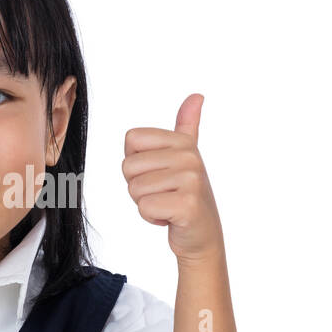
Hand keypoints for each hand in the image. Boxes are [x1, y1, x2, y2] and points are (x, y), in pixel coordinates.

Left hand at [122, 93, 223, 264]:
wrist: (203, 236)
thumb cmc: (186, 196)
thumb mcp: (185, 158)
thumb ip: (187, 126)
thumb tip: (197, 96)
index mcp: (183, 142)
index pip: (131, 139)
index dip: (135, 162)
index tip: (157, 174)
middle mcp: (190, 157)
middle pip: (129, 166)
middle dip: (138, 187)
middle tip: (162, 194)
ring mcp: (191, 180)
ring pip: (134, 189)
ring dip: (145, 203)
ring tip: (167, 205)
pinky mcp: (187, 205)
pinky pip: (144, 207)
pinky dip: (152, 218)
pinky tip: (171, 218)